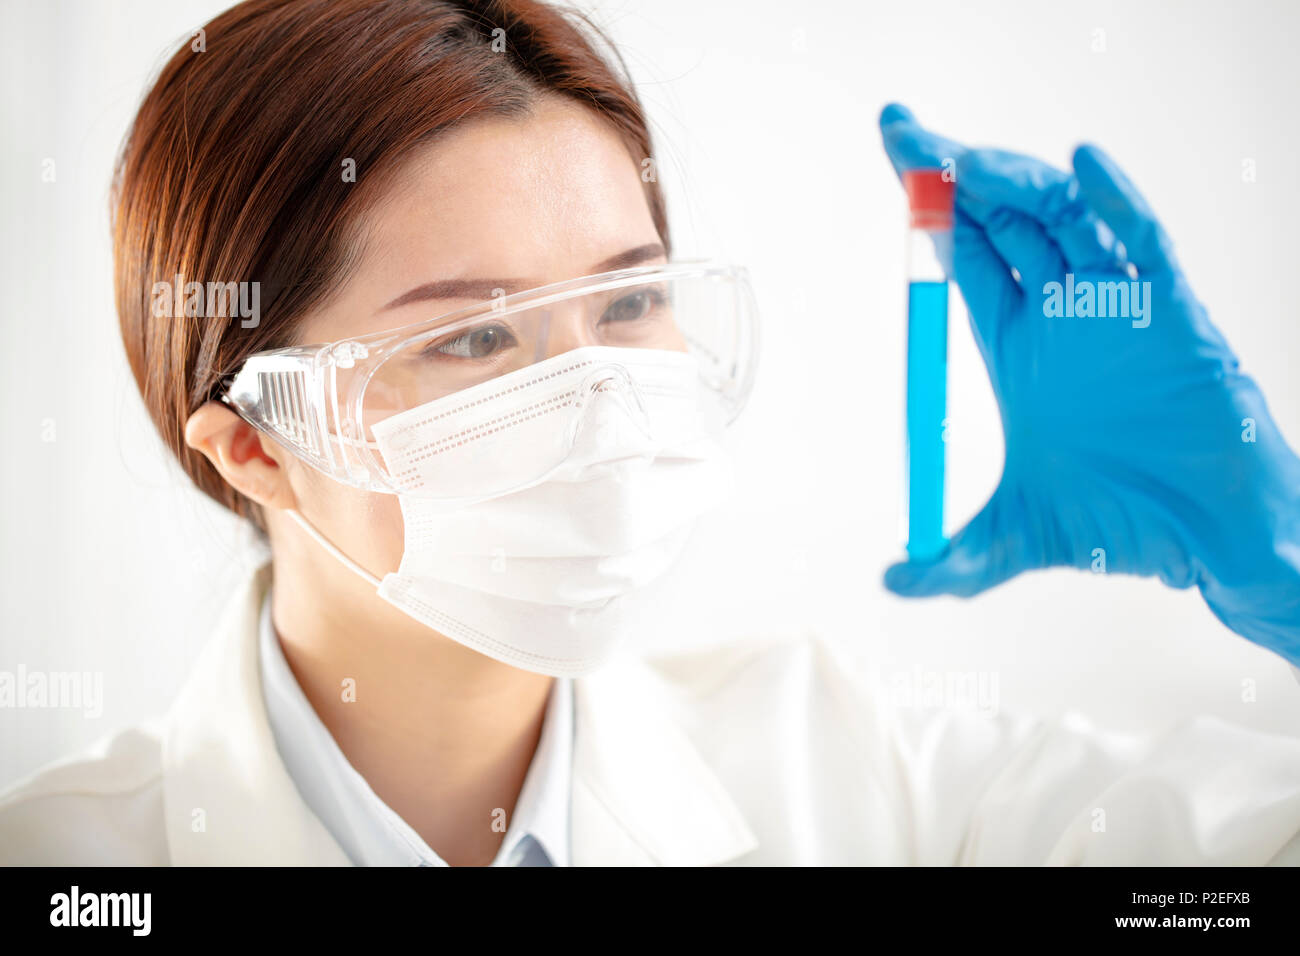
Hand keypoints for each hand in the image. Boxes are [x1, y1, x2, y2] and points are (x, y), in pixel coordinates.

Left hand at [878, 103, 1299, 664]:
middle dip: (951, 174)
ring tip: (959, 160)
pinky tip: (1081, 166)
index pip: (962, 259)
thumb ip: (954, 559)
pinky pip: (1146, 247)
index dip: (926, 210)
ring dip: (1013, 183)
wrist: (1208, 542)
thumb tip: (890, 581)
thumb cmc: (1123, 527)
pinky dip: (1117, 205)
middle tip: (901, 132)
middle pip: (1001, 222)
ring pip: (1063, 220)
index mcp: (1017, 350)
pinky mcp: (1175, 318)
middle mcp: (1061, 318)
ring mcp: (1115, 311)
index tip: (893, 156)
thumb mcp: (1016, 540)